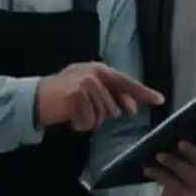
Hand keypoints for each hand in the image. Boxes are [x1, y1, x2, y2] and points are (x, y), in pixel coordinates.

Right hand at [35, 63, 164, 130]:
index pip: (126, 82)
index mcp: (99, 69)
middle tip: (84, 110)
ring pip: (101, 116)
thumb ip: (111, 95)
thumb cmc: (64, 94)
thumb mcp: (89, 88)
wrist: (36, 97)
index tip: (160, 99)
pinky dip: (80, 126)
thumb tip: (132, 108)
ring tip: (76, 113)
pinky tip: (71, 119)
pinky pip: (88, 122)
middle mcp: (94, 74)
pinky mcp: (75, 97)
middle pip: (113, 107)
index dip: (143, 92)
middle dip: (101, 115)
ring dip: (89, 121)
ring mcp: (85, 84)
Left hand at [145, 124, 195, 195]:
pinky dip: (159, 174)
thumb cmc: (189, 167)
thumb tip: (182, 122)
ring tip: (159, 155)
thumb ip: (195, 142)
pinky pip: (172, 183)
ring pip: (188, 174)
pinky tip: (148, 168)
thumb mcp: (195, 156)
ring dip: (173, 163)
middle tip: (180, 143)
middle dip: (193, 152)